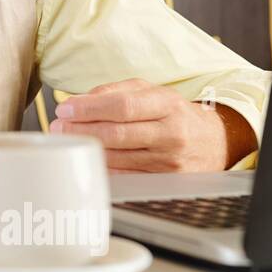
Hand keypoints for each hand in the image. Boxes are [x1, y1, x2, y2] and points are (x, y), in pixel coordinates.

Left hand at [48, 78, 254, 171]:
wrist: (213, 142)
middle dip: (81, 130)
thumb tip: (78, 101)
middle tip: (58, 127)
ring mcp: (169, 161)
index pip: (123, 106)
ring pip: (118, 157)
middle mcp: (171, 134)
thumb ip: (114, 91)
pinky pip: (124, 175)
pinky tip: (88, 157)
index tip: (65, 108)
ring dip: (86, 148)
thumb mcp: (150, 92)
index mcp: (168, 105)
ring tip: (66, 140)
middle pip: (117, 133)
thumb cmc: (173, 113)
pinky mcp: (163, 181)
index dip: (90, 109)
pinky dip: (102, 166)